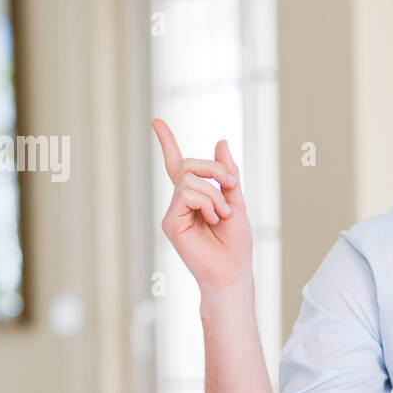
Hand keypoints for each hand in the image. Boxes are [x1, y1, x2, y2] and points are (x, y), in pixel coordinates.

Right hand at [152, 119, 252, 291]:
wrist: (233, 270)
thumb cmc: (235, 243)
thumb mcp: (236, 201)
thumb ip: (227, 174)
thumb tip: (221, 142)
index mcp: (195, 197)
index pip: (177, 165)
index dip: (167, 143)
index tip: (156, 122)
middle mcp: (180, 202)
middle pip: (189, 164)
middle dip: (215, 170)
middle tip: (233, 186)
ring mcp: (174, 212)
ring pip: (190, 179)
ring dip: (215, 193)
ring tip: (223, 215)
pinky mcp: (170, 222)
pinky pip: (187, 194)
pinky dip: (207, 202)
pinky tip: (213, 220)